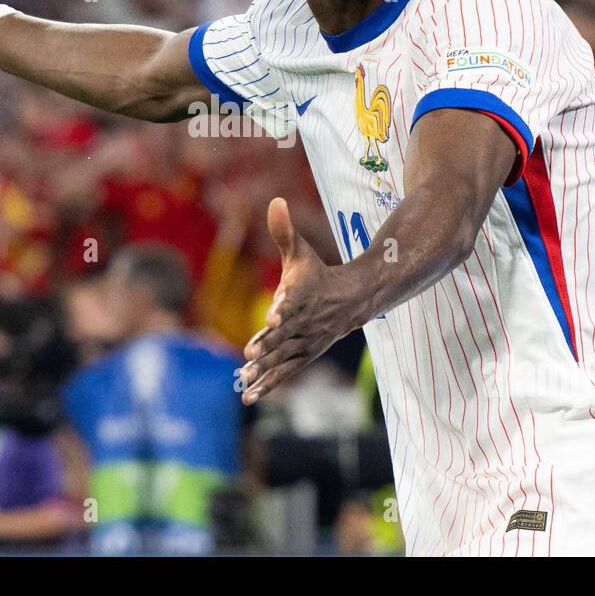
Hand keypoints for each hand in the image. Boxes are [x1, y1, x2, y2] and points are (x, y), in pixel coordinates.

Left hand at [239, 198, 367, 404]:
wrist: (350, 300)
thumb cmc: (316, 273)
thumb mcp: (300, 251)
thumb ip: (284, 230)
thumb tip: (275, 199)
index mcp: (302, 294)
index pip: (291, 302)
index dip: (281, 309)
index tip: (272, 317)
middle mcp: (304, 322)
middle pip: (284, 335)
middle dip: (267, 345)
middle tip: (248, 353)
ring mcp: (305, 342)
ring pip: (283, 358)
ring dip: (264, 370)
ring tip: (244, 381)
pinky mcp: (303, 356)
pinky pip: (285, 373)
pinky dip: (268, 384)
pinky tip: (249, 396)